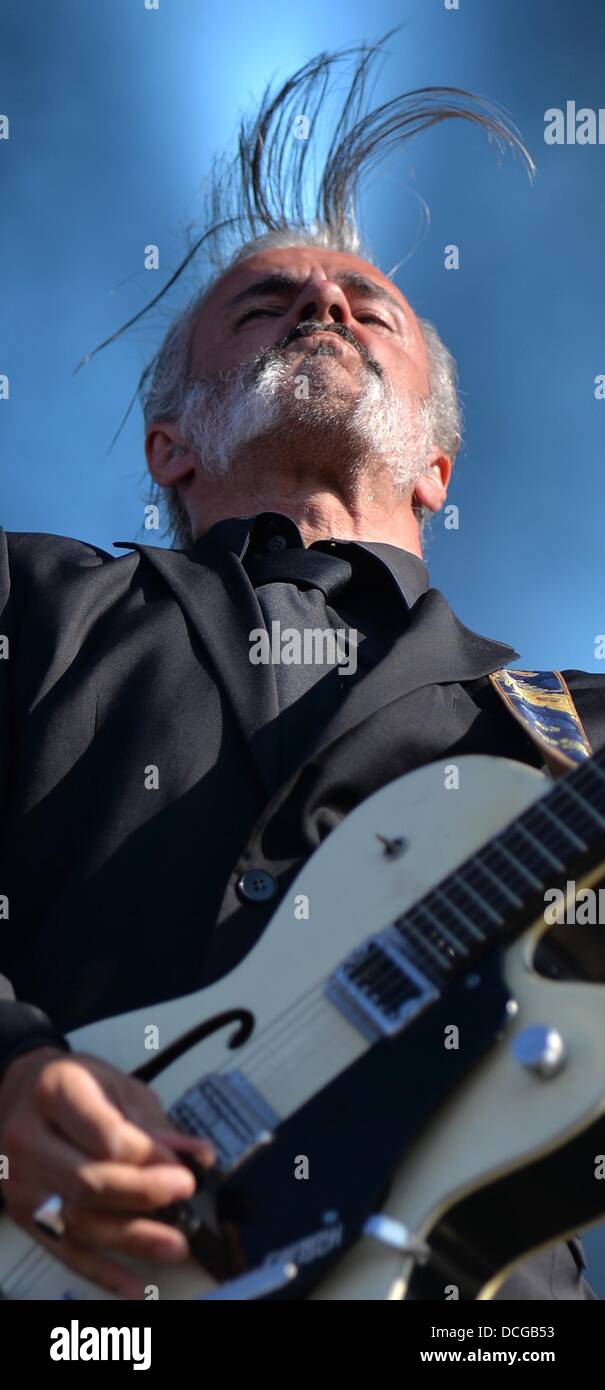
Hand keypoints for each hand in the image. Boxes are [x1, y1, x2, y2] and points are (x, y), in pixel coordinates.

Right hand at [0, 1046, 214, 1298]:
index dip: (150, 1156)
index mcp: (55, 1092)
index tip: (181, 1164)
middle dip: (143, 1194)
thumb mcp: (116, 1085)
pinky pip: (63, 1249)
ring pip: (79, 1220)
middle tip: (183, 1193)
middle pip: (89, 1181)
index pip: (107, 1136)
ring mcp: (22, 1180)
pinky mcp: (23, 1213)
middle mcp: (29, 1138)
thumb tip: (197, 1156)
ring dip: (132, 1238)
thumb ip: (154, 1123)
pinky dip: (100, 1271)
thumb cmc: (72, 1085)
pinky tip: (133, 1284)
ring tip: (174, 1245)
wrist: (21, 1092)